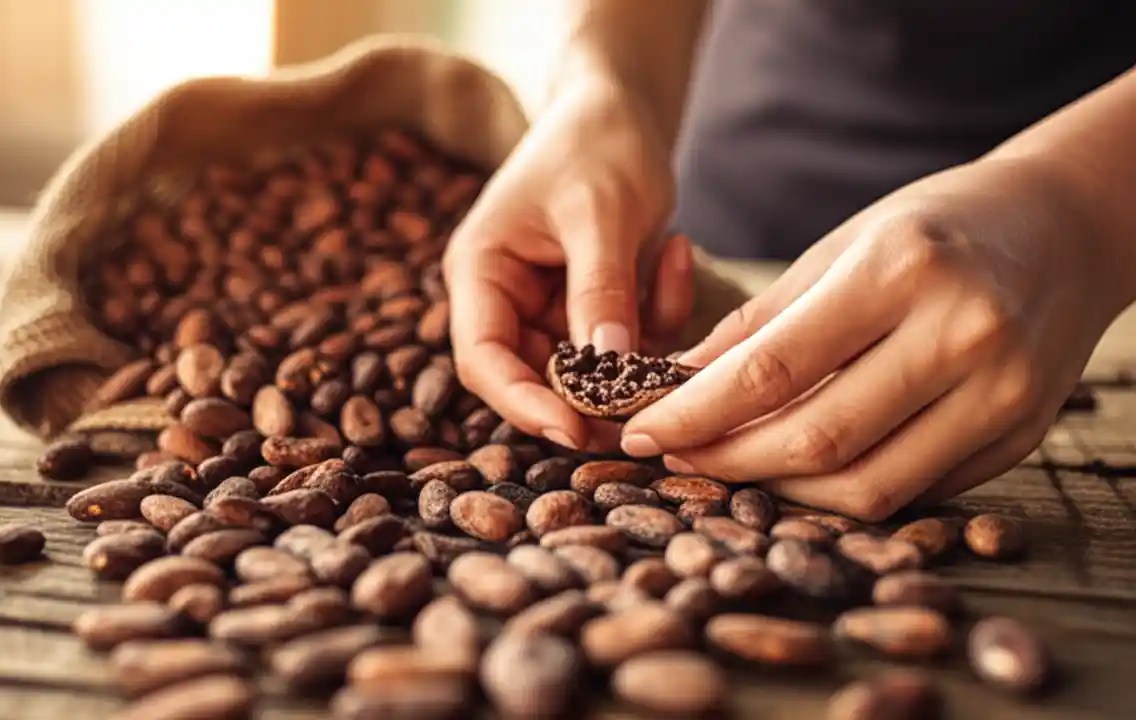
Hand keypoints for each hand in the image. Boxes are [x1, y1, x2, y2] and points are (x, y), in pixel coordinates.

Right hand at [444, 78, 692, 450]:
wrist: (623, 108)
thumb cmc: (597, 144)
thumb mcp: (600, 213)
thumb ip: (600, 289)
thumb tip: (606, 369)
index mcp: (482, 272)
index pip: (484, 360)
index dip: (524, 404)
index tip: (576, 432)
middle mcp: (508, 299)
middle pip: (539, 378)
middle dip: (600, 387)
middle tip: (657, 387)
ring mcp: (552, 307)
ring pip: (594, 369)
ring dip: (643, 339)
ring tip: (672, 262)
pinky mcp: (596, 308)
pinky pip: (631, 342)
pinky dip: (663, 310)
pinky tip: (679, 250)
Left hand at [620, 157, 1132, 519]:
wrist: (1064, 230)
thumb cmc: (936, 228)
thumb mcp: (840, 249)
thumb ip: (759, 324)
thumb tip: (676, 386)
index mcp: (901, 270)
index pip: (772, 370)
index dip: (695, 414)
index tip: (642, 431)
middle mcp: (961, 334)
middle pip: (817, 441)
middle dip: (727, 461)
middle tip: (675, 456)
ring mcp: (1002, 394)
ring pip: (866, 488)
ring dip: (782, 490)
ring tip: (731, 464)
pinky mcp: (1019, 436)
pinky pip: (911, 491)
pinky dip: (844, 490)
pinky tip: (801, 468)